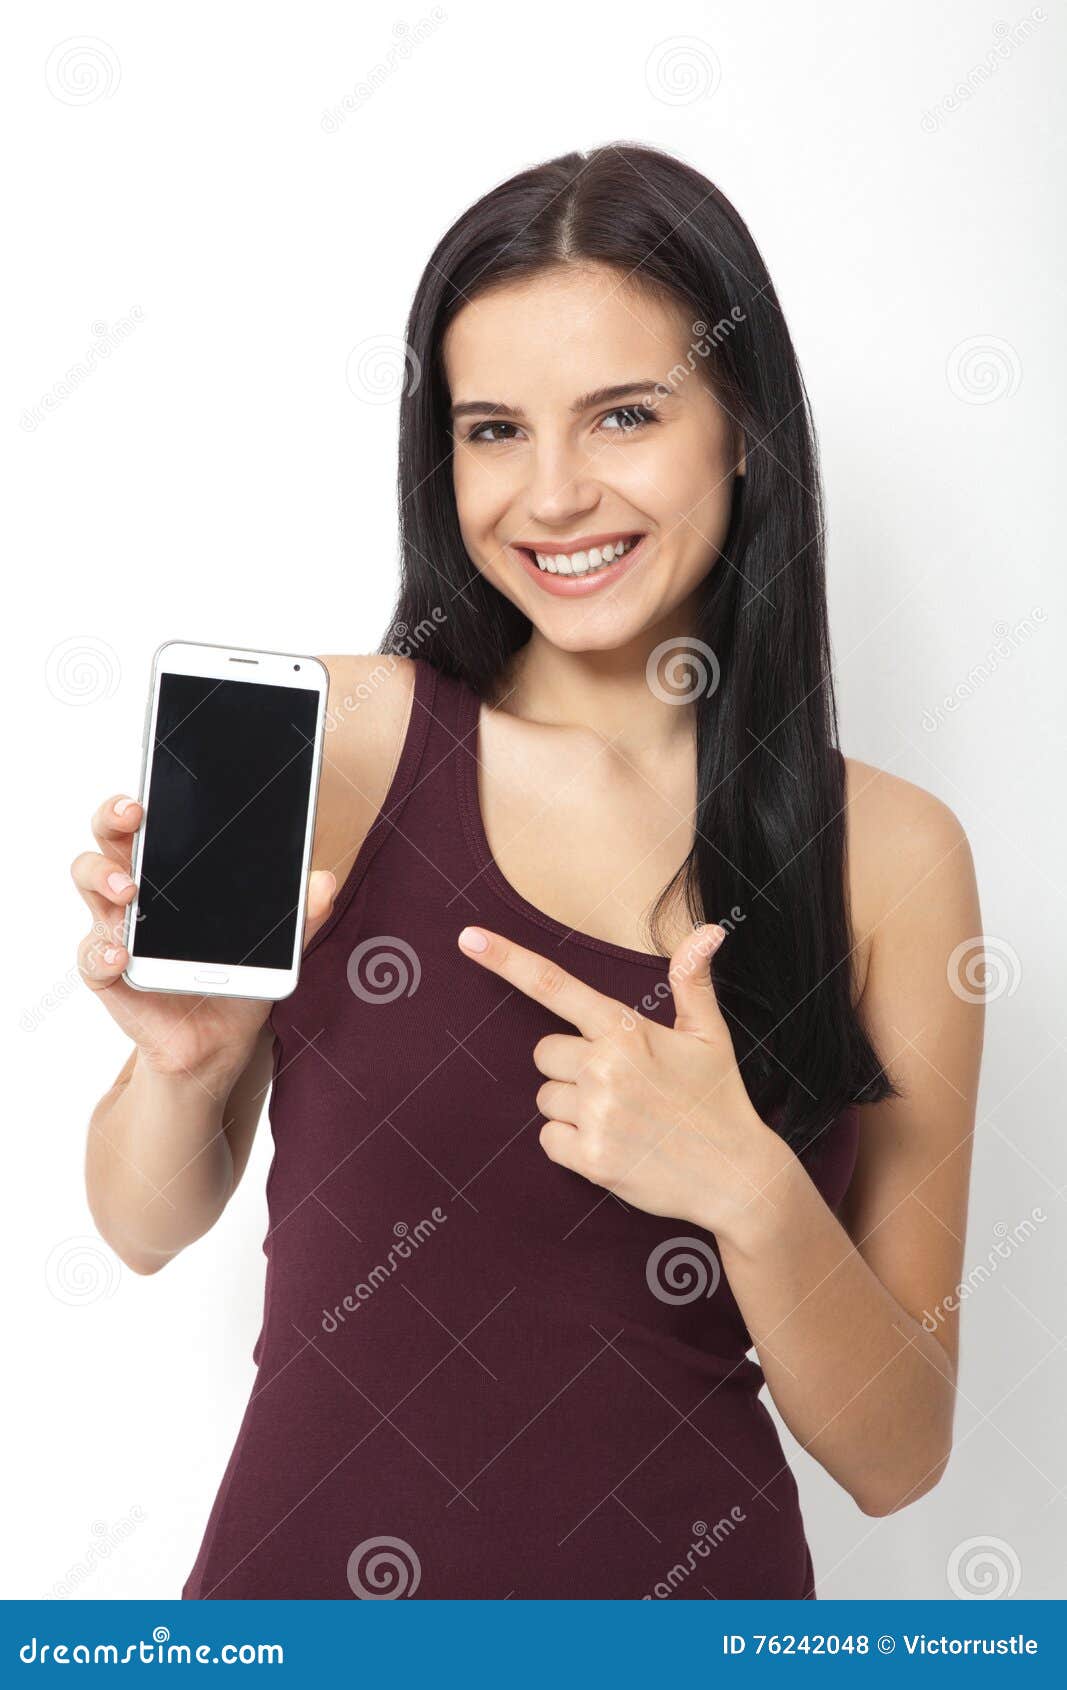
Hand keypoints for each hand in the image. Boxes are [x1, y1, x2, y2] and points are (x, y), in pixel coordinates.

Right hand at [72, 792, 336, 1086]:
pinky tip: (121, 954)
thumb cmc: (238, 973)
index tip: (157, 786)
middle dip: (114, 818)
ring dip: (104, 877)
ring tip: (130, 889)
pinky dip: (102, 952)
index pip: (151, 822)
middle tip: (137, 814)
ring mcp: (117, 927)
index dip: (144, 799)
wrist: (221, 1039)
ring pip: (90, 882)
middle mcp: (136, 891)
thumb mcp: (277, 943)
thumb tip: (326, 882)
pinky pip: (92, 956)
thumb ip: (300, 914)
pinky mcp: (109, 972)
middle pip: (109, 838)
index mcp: (172, 870)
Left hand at [456, 922, 788, 1247]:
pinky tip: (611, 1145)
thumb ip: (693, 979)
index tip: (469, 938)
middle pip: (544, 1053)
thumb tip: (710, 929)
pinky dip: (570, 1145)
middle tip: (619, 1086)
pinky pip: (548, 1139)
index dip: (506, 959)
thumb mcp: (709, 1034)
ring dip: (572, 1108)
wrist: (738, 1177)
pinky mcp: (591, 1158)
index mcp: (626, 1030)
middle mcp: (605, 1067)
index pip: (554, 986)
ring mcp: (596, 1114)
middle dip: (571, 1068)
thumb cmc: (719, 1100)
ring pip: (546, 1098)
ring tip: (622, 1118)